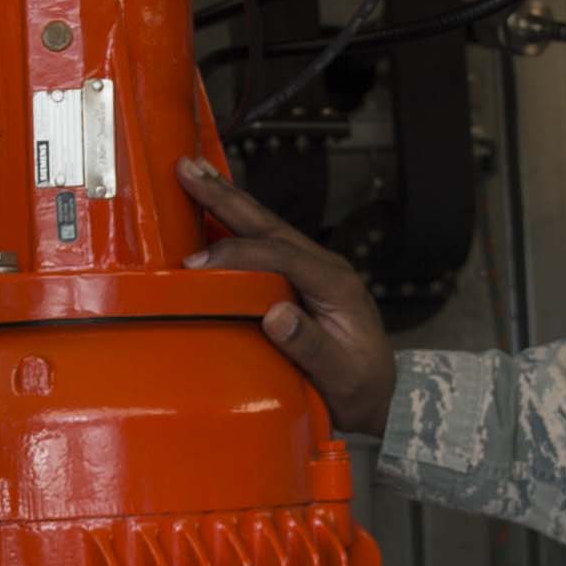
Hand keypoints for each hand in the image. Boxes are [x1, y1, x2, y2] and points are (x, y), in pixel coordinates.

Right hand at [182, 160, 396, 442]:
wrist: (379, 397)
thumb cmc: (361, 389)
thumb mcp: (342, 377)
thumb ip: (312, 347)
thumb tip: (276, 315)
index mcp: (335, 283)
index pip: (282, 256)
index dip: (237, 255)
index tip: (194, 265)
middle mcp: (324, 266)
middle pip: (269, 225)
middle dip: (225, 196)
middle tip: (186, 168)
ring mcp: (312, 269)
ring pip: (264, 227)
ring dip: (226, 200)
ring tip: (192, 173)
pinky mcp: (299, 278)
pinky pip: (262, 244)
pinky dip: (232, 223)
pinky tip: (208, 210)